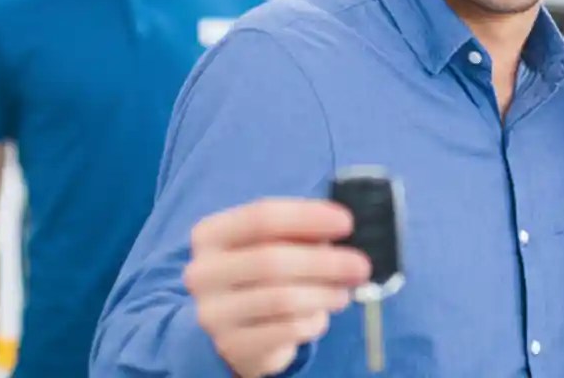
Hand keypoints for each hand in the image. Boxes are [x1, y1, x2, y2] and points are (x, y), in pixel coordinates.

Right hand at [184, 198, 370, 377]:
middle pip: (271, 259)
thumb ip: (301, 233)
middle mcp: (203, 272)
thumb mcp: (273, 245)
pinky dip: (312, 322)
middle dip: (325, 261)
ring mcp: (212, 313)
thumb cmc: (261, 275)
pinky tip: (320, 316)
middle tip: (361, 265)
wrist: (232, 329)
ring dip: (324, 293)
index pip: (261, 217)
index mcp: (210, 235)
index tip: (347, 223)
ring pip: (281, 299)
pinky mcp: (231, 346)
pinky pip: (285, 330)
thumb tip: (342, 230)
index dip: (308, 217)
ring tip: (344, 292)